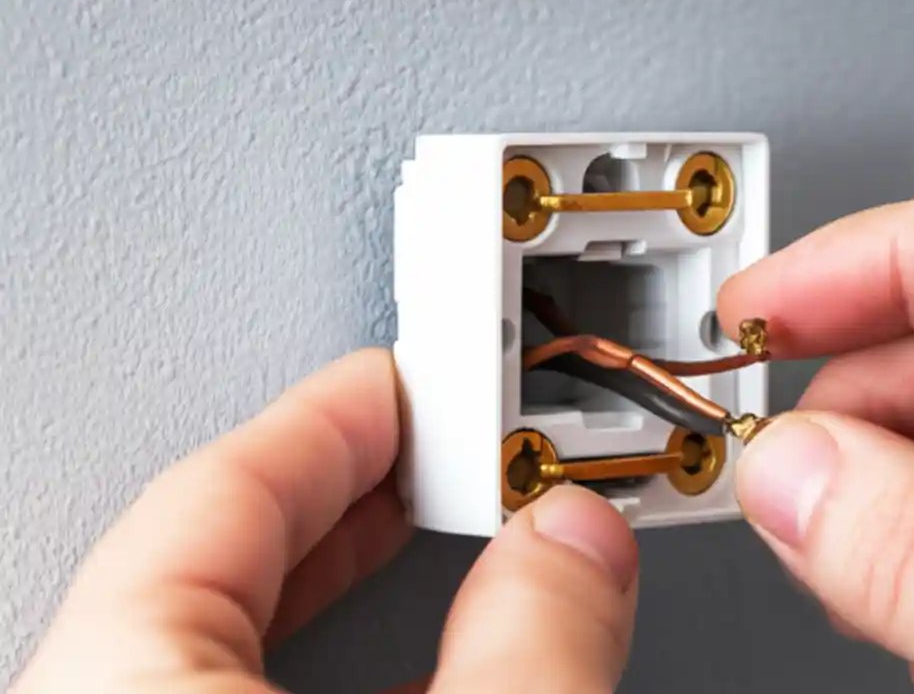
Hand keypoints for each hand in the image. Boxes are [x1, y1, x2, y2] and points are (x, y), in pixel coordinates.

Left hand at [14, 349, 637, 692]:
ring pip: (224, 652)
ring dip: (344, 594)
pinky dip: (338, 683)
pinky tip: (434, 675)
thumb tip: (576, 544)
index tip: (412, 376)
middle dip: (348, 495)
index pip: (218, 494)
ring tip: (442, 550)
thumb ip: (534, 643)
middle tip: (438, 445)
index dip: (340, 415)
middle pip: (210, 566)